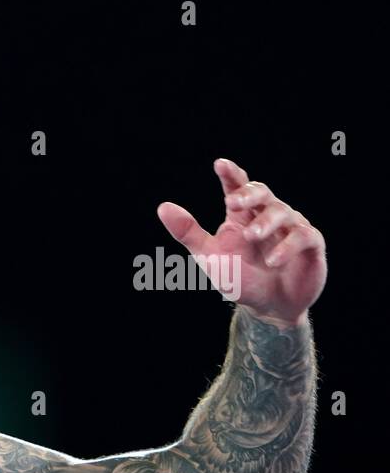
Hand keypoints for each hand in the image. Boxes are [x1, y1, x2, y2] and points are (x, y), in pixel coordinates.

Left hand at [156, 157, 325, 324]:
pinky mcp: (310, 244)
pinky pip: (302, 236)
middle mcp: (267, 217)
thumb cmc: (239, 278)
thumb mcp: (209, 256)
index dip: (231, 175)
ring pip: (282, 212)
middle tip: (233, 202)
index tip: (220, 165)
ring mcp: (291, 228)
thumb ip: (188, 233)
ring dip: (265, 222)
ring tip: (251, 236)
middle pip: (261, 193)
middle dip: (248, 194)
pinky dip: (287, 247)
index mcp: (241, 217)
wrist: (269, 308)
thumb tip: (163, 207)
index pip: (237, 188)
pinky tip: (273, 260)